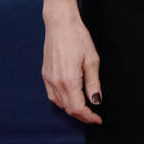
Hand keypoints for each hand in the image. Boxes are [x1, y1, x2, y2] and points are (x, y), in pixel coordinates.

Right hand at [42, 7, 102, 125]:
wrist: (60, 24)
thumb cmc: (78, 39)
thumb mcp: (92, 60)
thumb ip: (93, 83)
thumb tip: (96, 101)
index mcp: (68, 80)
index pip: (78, 108)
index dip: (88, 116)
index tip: (98, 119)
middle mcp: (55, 83)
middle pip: (68, 108)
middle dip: (82, 115)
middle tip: (94, 116)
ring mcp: (48, 79)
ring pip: (59, 103)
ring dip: (72, 108)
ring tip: (85, 109)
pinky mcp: (45, 74)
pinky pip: (52, 95)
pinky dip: (62, 101)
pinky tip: (71, 98)